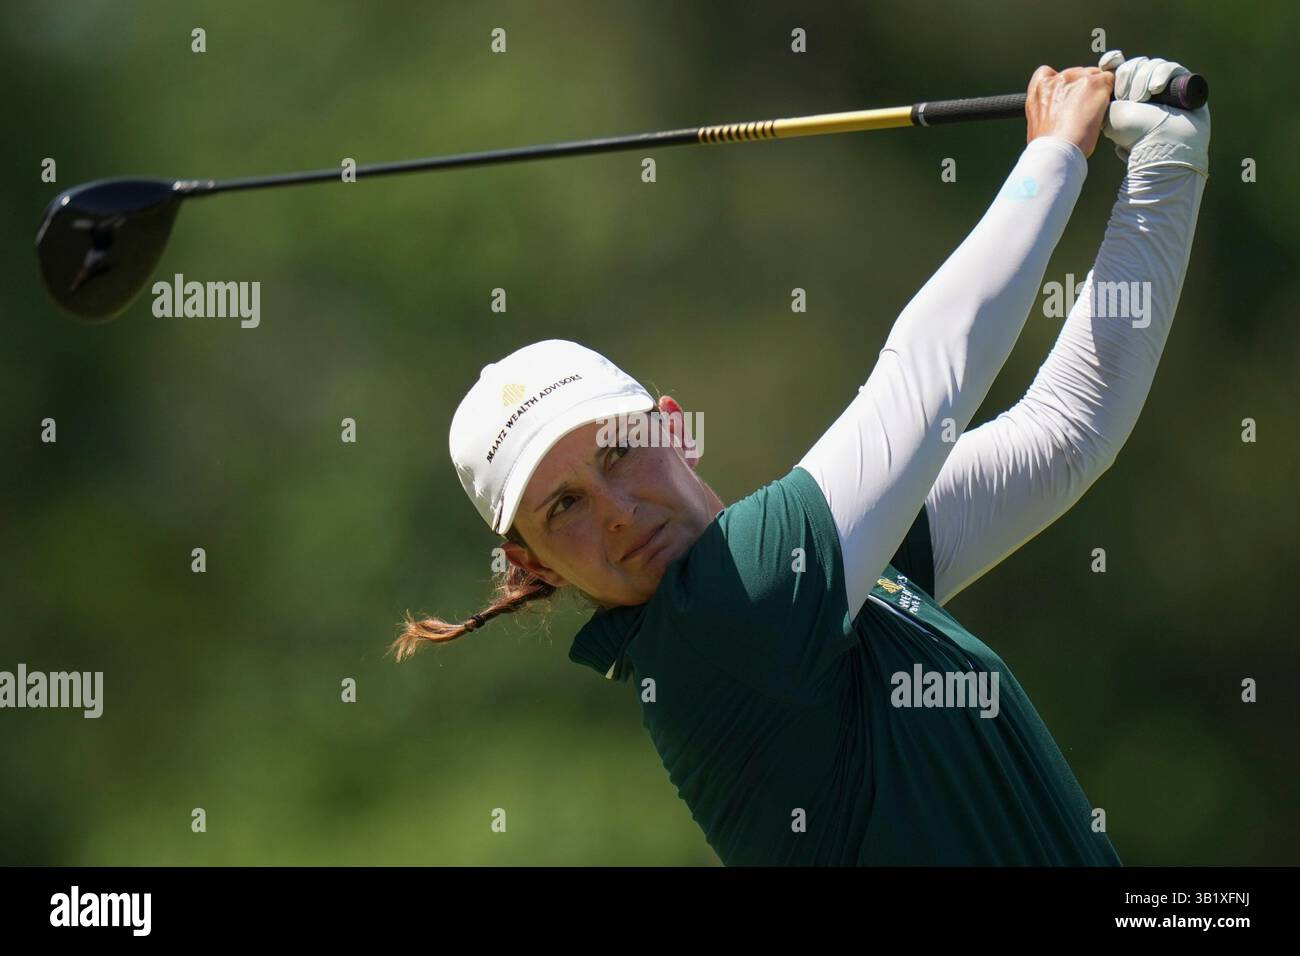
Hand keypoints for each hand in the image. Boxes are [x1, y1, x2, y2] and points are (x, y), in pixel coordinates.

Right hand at [1025, 65, 1114, 157]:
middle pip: (1076, 73)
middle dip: (1081, 88)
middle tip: (1082, 111)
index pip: (1048, 72)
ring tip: (1092, 114)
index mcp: (1039, 88)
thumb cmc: (1047, 145)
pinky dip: (1109, 93)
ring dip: (1096, 91)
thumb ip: (1048, 109)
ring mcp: (1077, 79)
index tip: (1066, 95)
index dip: (1061, 83)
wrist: (1056, 151)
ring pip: (1094, 76)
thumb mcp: (1037, 123)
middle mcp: (1057, 79)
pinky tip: (1103, 109)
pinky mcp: (1095, 84)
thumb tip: (1060, 112)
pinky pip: (1110, 80)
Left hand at [1099, 50, 1209, 173]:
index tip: (1108, 63)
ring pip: (1153, 65)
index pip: (1120, 67)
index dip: (1113, 61)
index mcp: (1126, 94)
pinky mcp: (1185, 85)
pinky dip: (1163, 74)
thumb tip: (1101, 75)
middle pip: (1136, 64)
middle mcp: (1146, 89)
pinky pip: (1174, 68)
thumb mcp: (1108, 115)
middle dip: (1130, 76)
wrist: (1160, 145)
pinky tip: (1157, 88)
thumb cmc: (1133, 134)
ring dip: (1144, 79)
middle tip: (1129, 97)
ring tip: (1144, 99)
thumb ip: (1102, 96)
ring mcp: (1166, 87)